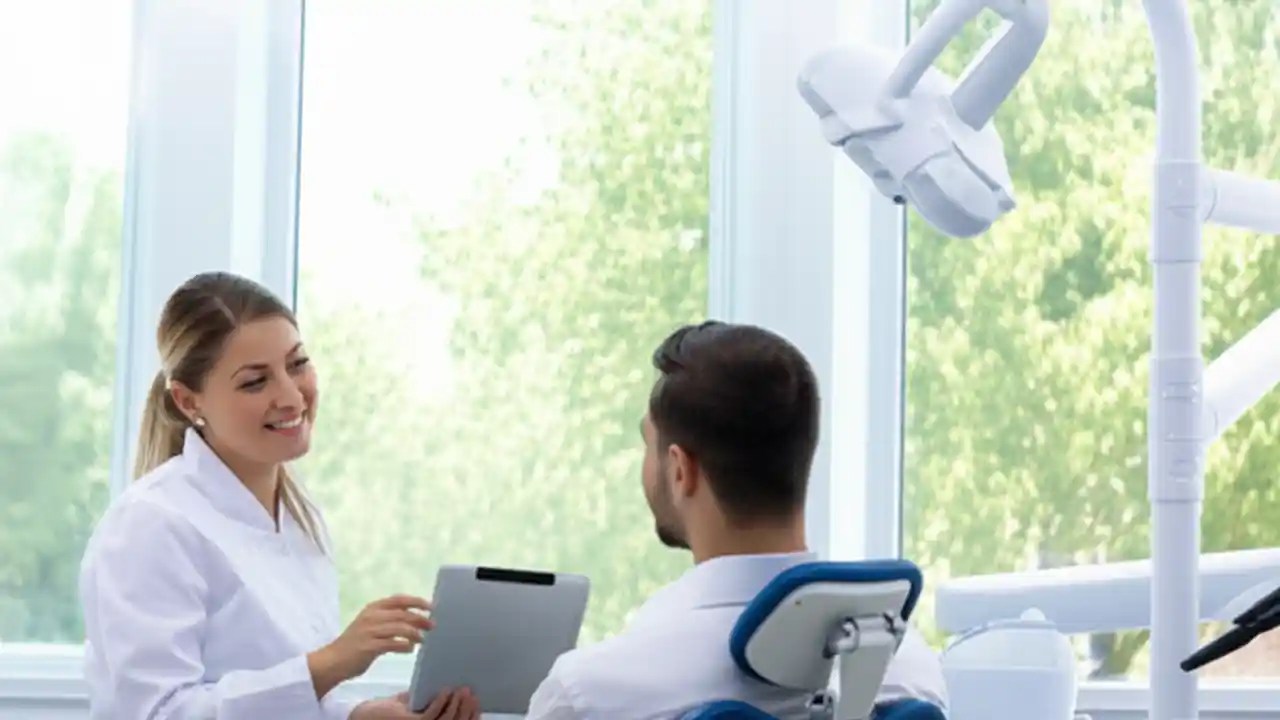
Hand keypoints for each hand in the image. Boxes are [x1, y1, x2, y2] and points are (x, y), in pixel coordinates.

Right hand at [309, 595, 433, 696]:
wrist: (333, 660)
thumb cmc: (355, 643)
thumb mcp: (370, 624)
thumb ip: (388, 620)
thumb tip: (415, 620)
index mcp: (372, 608)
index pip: (399, 599)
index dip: (417, 601)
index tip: (430, 606)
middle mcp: (372, 617)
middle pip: (402, 614)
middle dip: (420, 619)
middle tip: (432, 625)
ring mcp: (370, 631)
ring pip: (400, 628)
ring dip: (415, 634)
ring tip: (422, 640)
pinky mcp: (370, 647)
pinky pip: (393, 644)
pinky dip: (405, 646)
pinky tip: (410, 649)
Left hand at [352, 689, 479, 719]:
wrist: (363, 716)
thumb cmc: (385, 711)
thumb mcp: (411, 704)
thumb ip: (426, 700)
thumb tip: (444, 681)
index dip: (471, 716)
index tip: (477, 700)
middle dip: (468, 710)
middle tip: (472, 692)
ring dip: (457, 706)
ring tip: (461, 690)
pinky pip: (431, 717)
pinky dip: (440, 703)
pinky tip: (445, 691)